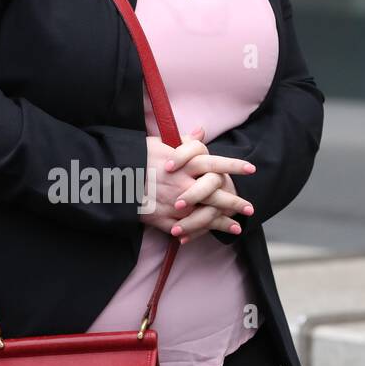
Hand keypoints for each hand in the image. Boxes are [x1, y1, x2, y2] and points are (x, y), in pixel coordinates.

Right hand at [141, 125, 255, 243]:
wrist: (112, 180)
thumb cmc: (135, 157)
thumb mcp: (158, 143)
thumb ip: (183, 141)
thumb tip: (201, 131)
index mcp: (185, 165)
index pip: (216, 164)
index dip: (235, 166)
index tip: (252, 169)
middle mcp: (185, 185)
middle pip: (217, 195)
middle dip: (235, 203)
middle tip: (250, 209)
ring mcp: (176, 205)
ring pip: (206, 215)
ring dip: (223, 222)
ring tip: (237, 227)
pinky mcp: (165, 219)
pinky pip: (188, 228)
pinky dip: (201, 231)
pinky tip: (211, 233)